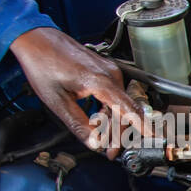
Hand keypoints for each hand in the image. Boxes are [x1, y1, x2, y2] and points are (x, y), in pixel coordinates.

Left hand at [9, 27, 138, 158]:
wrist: (37, 39)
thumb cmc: (43, 63)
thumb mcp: (57, 101)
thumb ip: (78, 124)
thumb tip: (94, 143)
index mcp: (100, 81)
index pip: (128, 109)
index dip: (142, 127)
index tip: (154, 138)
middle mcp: (110, 74)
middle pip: (125, 111)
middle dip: (119, 133)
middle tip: (110, 151)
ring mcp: (109, 70)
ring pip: (121, 104)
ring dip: (112, 122)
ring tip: (98, 134)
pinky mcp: (106, 70)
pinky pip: (115, 95)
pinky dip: (108, 109)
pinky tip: (97, 117)